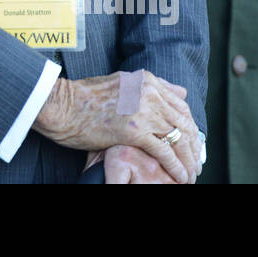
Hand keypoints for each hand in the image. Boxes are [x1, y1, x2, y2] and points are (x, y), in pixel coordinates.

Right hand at [33, 71, 201, 182]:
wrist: (62, 106)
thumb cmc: (85, 96)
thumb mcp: (122, 82)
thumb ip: (152, 86)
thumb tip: (181, 92)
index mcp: (147, 80)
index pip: (181, 106)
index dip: (190, 128)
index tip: (192, 143)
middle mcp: (149, 92)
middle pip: (183, 122)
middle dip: (192, 146)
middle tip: (196, 163)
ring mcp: (143, 110)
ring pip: (177, 138)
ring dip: (187, 159)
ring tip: (190, 173)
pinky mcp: (134, 130)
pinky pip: (164, 151)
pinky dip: (175, 166)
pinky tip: (180, 176)